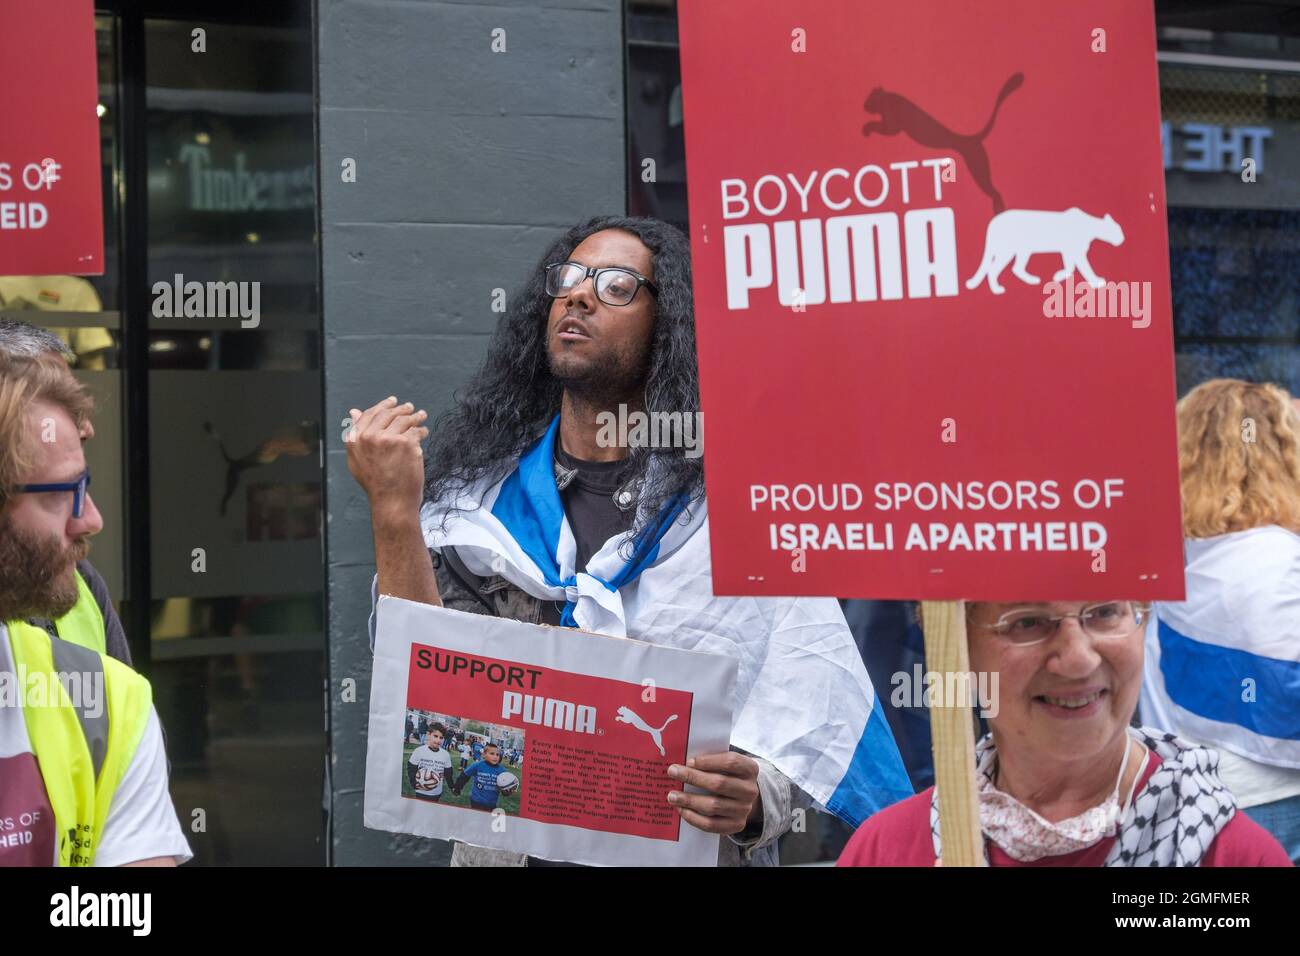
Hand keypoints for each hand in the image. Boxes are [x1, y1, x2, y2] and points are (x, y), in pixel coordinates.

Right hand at [346, 396, 428, 520]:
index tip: (392, 401)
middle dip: (401, 409)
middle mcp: (369, 437)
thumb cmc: (376, 483)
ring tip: (421, 416)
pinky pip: (416, 430)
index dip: (382, 406)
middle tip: (411, 408)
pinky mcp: (406, 443)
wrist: (392, 501)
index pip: (369, 414)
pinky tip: (424, 432)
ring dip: (415, 416)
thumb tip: (353, 411)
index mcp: (355, 439)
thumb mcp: (358, 459)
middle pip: (388, 414)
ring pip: (404, 419)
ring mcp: (388, 438)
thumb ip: (355, 435)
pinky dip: (422, 430)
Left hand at [666, 752, 760, 835]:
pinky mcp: (735, 825)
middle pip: (719, 783)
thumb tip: (683, 762)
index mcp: (750, 769)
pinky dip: (693, 817)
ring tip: (672, 796)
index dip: (709, 761)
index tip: (689, 761)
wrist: (743, 798)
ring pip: (713, 805)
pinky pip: (711, 824)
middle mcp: (750, 790)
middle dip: (692, 777)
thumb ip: (711, 760)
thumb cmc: (729, 775)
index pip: (730, 762)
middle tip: (673, 772)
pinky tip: (681, 809)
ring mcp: (744, 809)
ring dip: (689, 800)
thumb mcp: (726, 764)